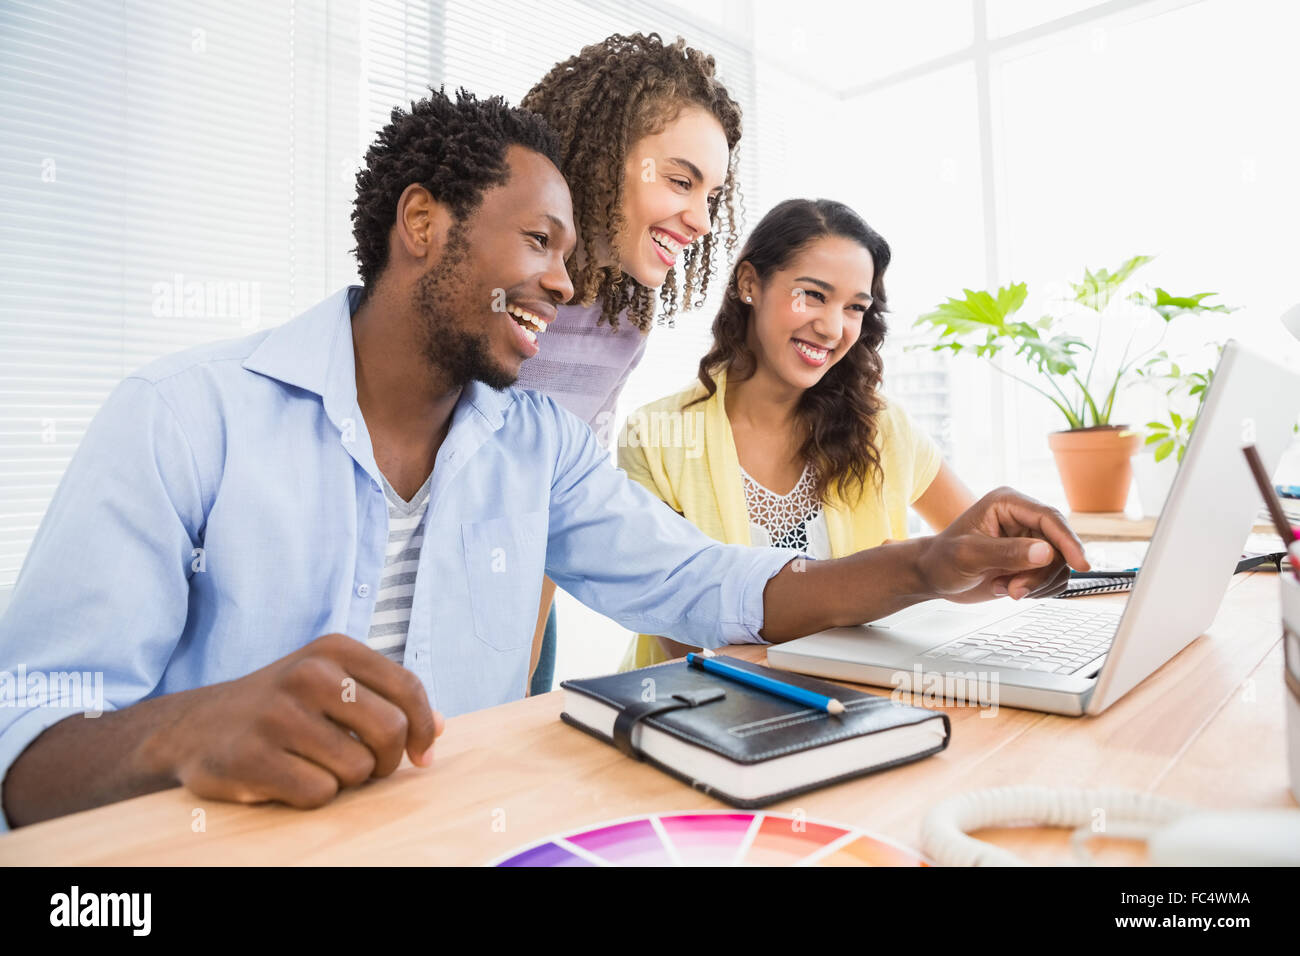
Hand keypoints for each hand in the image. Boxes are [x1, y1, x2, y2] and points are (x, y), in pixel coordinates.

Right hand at [158, 633, 443, 808]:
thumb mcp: (333, 683)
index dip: (425, 729)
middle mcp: (307, 674)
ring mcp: (277, 715)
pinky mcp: (251, 758)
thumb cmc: (282, 707)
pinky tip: (289, 778)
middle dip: (386, 760)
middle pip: (391, 732)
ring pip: (357, 768)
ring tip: (317, 765)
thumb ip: (386, 698)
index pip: (408, 689)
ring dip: (346, 780)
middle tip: (366, 766)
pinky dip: (313, 795)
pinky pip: (320, 793)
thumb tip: (441, 728)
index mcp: (334, 650)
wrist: (194, 726)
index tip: (422, 755)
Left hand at [916, 486, 1089, 602]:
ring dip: (1035, 585)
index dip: (1068, 541)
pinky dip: (1036, 591)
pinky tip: (1008, 589)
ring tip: (1003, 587)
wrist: (933, 577)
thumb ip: (1007, 553)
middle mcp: (1023, 519)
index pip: (1050, 518)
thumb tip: (1046, 552)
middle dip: (1040, 574)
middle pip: (1059, 546)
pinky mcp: (1031, 562)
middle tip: (1015, 590)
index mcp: (1008, 503)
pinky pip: (1053, 579)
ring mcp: (1029, 541)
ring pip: (1059, 566)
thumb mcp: (969, 555)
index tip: (1080, 564)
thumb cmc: (942, 559)